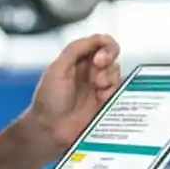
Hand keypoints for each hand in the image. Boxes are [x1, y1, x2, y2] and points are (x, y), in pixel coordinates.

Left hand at [27, 34, 122, 154]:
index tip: (99, 55)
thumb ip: (76, 49)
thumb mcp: (57, 68)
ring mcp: (99, 87)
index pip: (99, 43)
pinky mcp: (107, 103)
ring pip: (116, 72)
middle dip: (108, 58)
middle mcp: (90, 71)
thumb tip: (99, 38)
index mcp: (77, 60)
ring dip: (109, 76)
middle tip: (99, 66)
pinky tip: (103, 97)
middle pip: (111, 55)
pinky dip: (114, 90)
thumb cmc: (49, 100)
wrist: (50, 129)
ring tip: (98, 87)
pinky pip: (120, 90)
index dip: (104, 45)